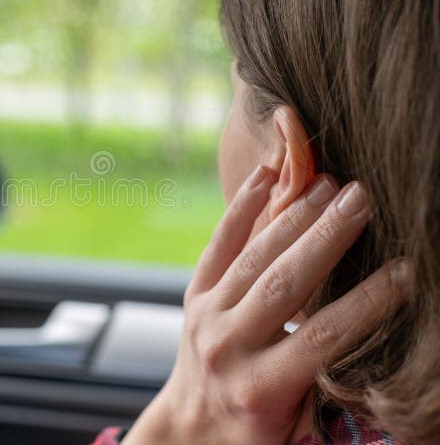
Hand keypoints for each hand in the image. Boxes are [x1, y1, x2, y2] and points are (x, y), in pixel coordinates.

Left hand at [122, 166, 410, 444]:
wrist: (192, 429)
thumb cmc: (258, 429)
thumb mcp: (298, 418)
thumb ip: (329, 378)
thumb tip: (384, 348)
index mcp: (261, 387)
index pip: (323, 337)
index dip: (367, 303)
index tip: (405, 270)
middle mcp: (227, 346)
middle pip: (285, 284)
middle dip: (328, 238)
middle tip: (364, 200)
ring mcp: (206, 316)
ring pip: (254, 258)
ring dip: (294, 217)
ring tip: (331, 185)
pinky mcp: (194, 296)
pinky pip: (218, 246)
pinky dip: (241, 208)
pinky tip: (266, 176)